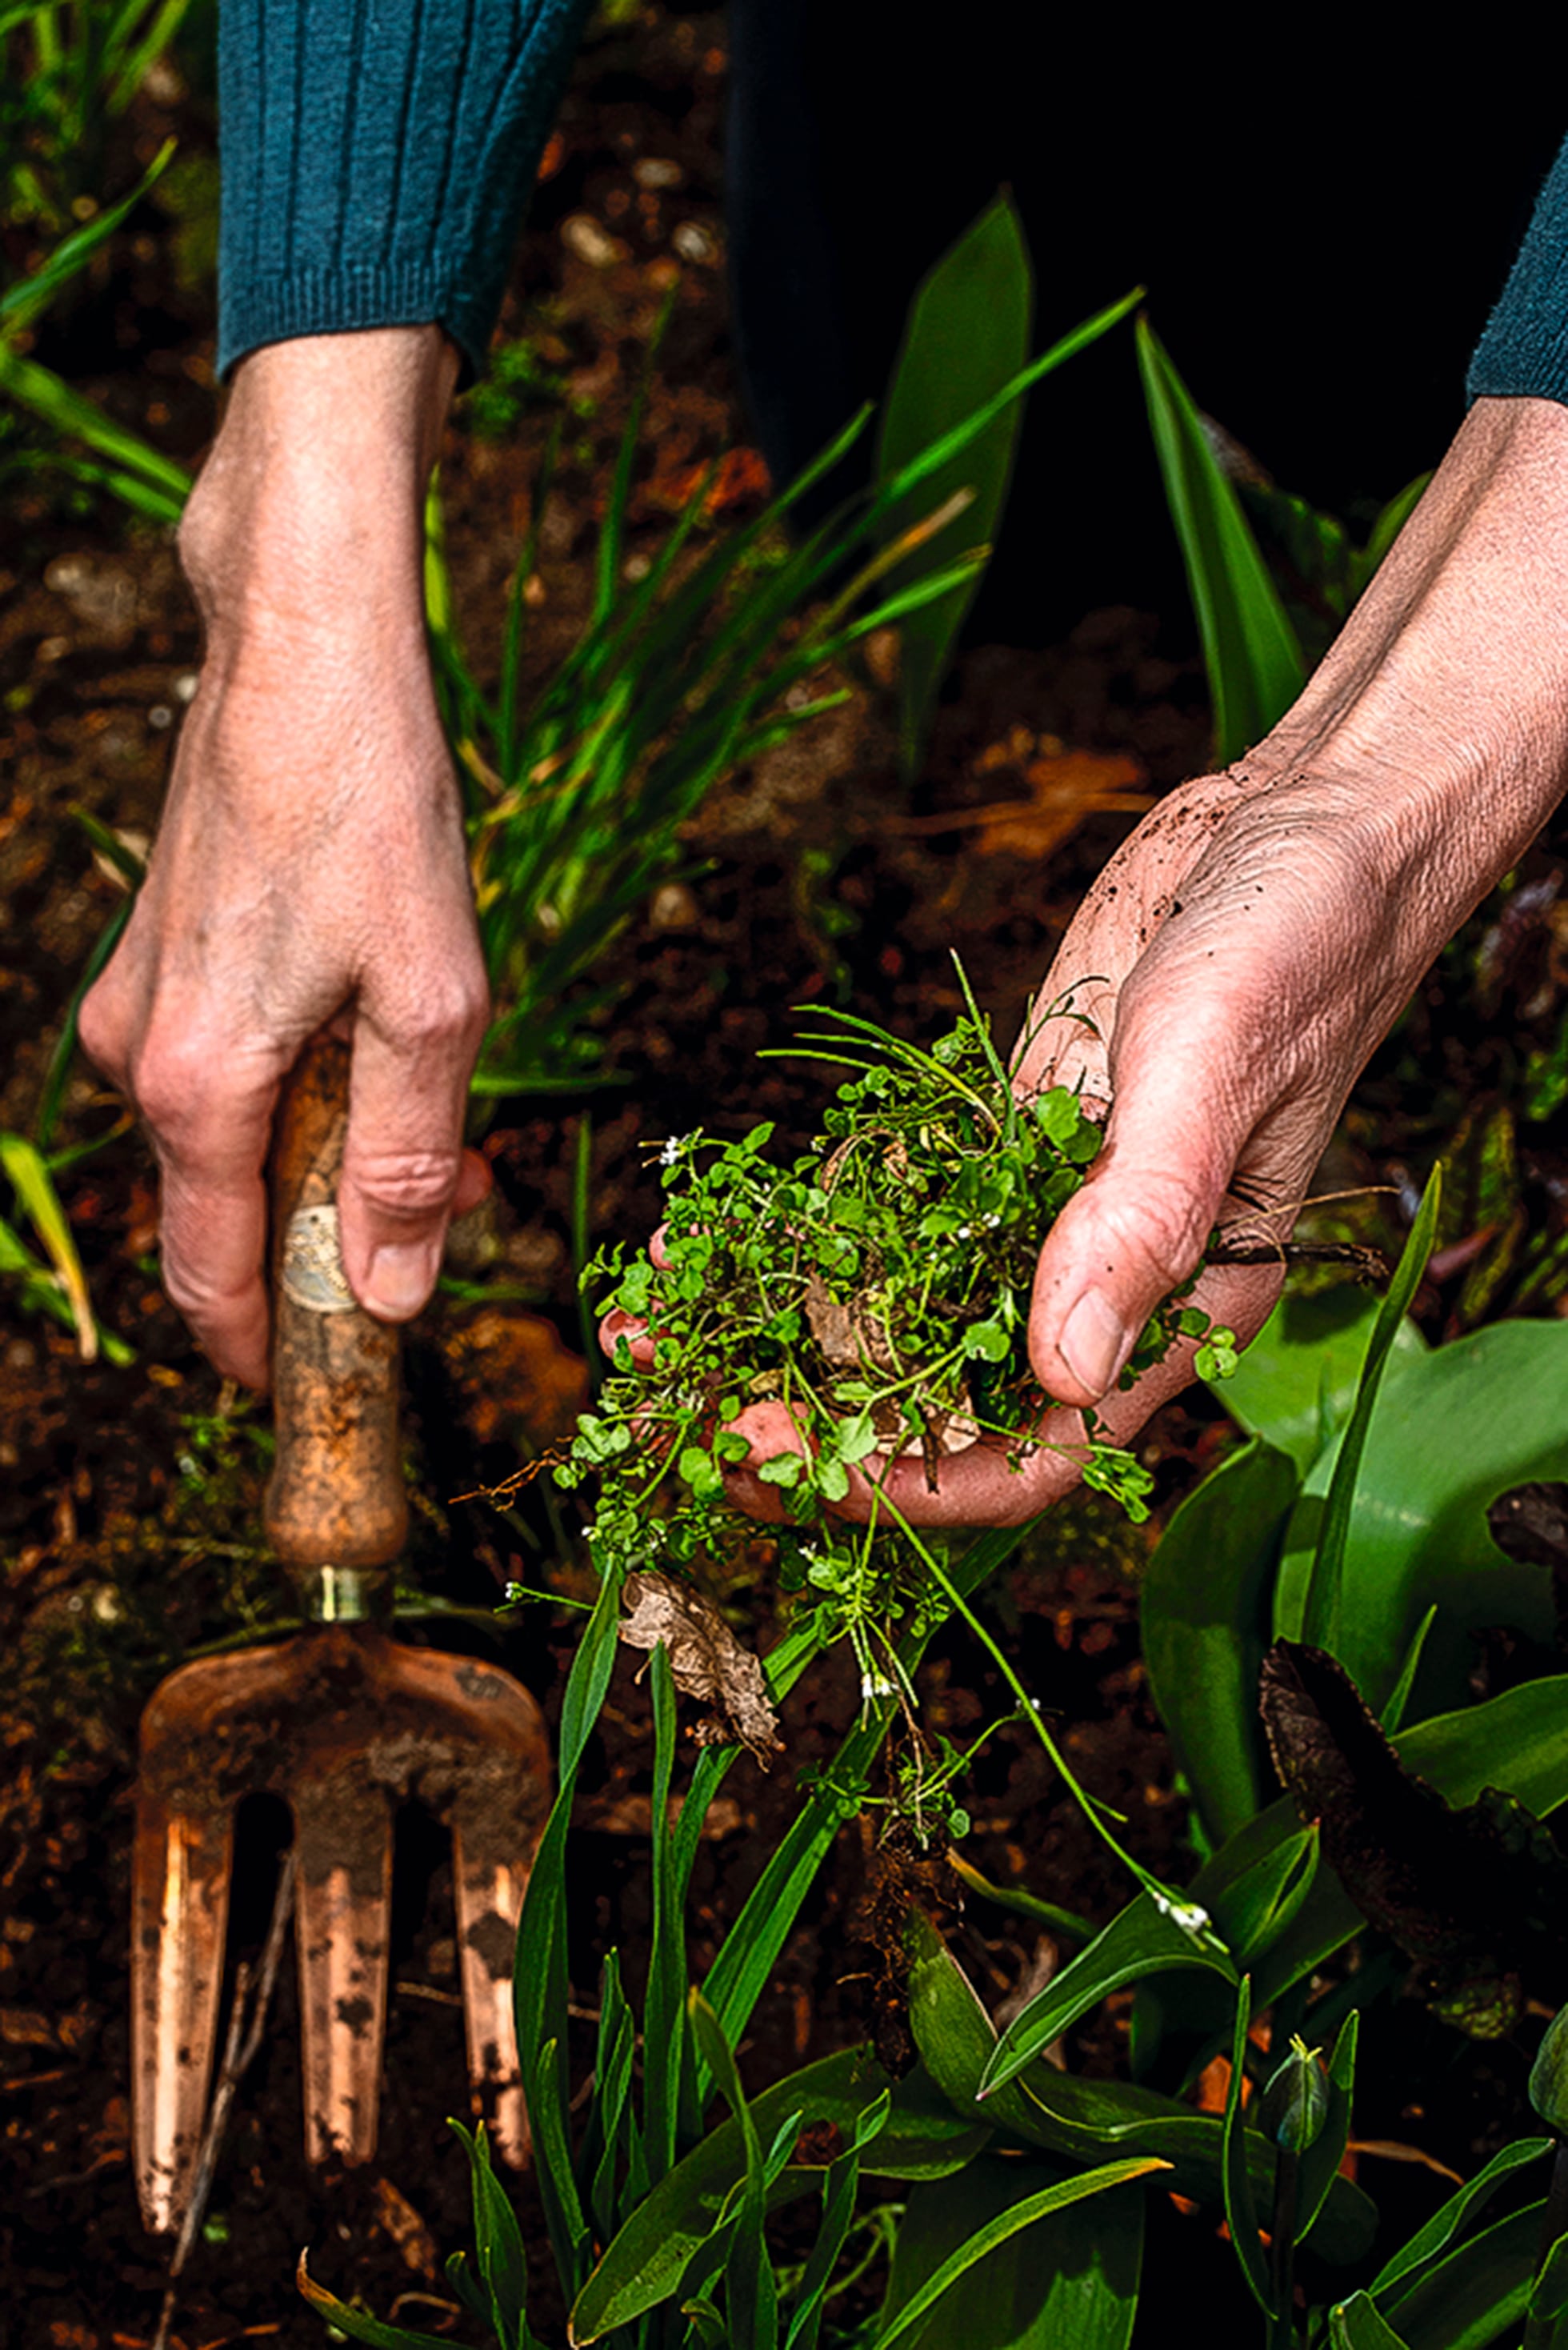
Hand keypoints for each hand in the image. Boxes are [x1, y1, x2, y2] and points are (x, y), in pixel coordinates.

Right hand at [80, 329, 489, 1388]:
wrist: (299, 642)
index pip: (214, 1280)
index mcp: (195, 1088)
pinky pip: (236, 1064)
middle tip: (459, 1198)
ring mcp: (145, 1002)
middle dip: (342, 1232)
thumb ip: (410, 1156)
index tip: (334, 1392)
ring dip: (336, 1148)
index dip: (274, 1352)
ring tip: (444, 1100)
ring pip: (242, 1134)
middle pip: (236, 1210)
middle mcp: (142, 1057)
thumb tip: (396, 1295)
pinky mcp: (168, 953)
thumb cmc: (369, 804)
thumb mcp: (432, 997)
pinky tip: (382, 1026)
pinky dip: (309, 1079)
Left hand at [621, 395, 1567, 1525]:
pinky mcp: (1004, 1136)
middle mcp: (1101, 1280)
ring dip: (773, 1321)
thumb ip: (1138, 1223)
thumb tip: (1058, 1371)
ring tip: (644, 1320)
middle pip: (938, 1393)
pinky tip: (706, 1227)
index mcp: (1176, 1312)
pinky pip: (889, 1204)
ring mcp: (1043, 1208)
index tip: (779, 1458)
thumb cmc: (1297, 954)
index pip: (1028, 1450)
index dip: (902, 1476)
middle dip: (801, 1412)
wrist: (1306, 833)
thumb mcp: (1211, 1082)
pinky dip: (800, 1222)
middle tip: (665, 1401)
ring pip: (895, 1305)